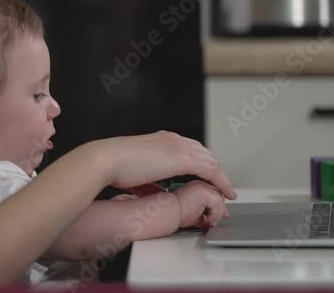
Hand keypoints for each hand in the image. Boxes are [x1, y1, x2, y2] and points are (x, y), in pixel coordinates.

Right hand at [85, 131, 236, 200]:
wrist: (107, 159)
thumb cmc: (113, 166)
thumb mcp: (137, 174)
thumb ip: (151, 181)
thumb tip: (154, 193)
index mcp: (162, 139)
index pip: (191, 149)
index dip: (202, 164)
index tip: (207, 178)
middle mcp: (173, 139)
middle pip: (205, 153)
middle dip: (215, 171)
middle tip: (222, 188)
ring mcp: (179, 147)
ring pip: (212, 161)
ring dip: (221, 178)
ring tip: (227, 193)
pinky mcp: (182, 159)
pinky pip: (211, 171)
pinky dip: (221, 182)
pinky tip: (226, 193)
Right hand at [172, 180, 228, 227]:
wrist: (169, 213)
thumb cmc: (177, 213)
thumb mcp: (197, 214)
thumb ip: (207, 214)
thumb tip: (214, 219)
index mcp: (197, 186)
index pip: (214, 193)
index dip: (219, 205)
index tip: (221, 215)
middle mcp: (200, 183)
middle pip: (219, 195)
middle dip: (220, 209)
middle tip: (215, 220)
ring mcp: (202, 186)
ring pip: (220, 199)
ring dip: (218, 213)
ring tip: (210, 221)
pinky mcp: (203, 191)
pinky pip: (217, 203)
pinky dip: (216, 214)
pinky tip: (209, 220)